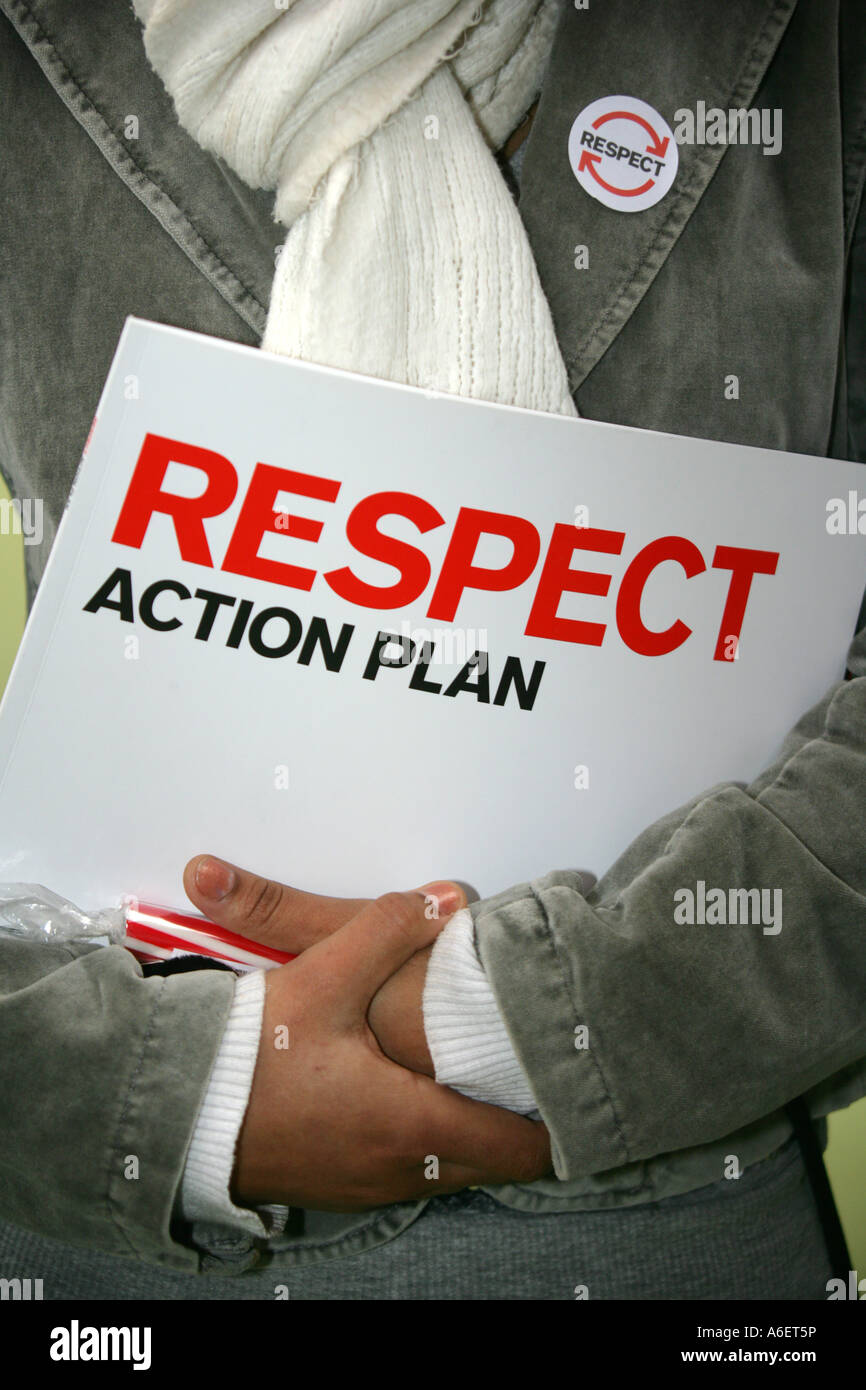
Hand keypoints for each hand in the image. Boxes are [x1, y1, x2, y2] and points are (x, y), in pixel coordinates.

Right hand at [183, 858, 548, 1208]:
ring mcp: (368, 1187)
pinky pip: (410, 1172)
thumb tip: (449, 897)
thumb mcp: (323, 976)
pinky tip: (416, 1093)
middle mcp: (400, 1171)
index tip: (569, 1080)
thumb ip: (391, 927)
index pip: (521, 1148)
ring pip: (451, 1169)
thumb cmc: (249, 1055)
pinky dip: (430, 1141)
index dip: (557, 1118)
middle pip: (494, 1162)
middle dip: (519, 1120)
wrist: (173, 1111)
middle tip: (532, 1066)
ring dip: (472, 1130)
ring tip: (483, 1073)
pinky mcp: (338, 1185)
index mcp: (413, 1126)